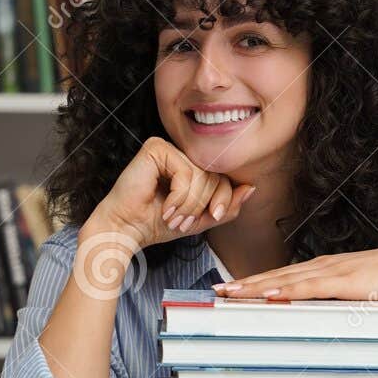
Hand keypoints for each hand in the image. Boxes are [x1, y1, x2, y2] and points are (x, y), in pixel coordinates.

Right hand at [82, 136, 255, 255]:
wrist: (126, 230)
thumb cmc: (156, 224)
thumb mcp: (200, 219)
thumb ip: (226, 206)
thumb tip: (251, 188)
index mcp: (191, 166)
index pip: (224, 177)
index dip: (223, 201)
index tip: (207, 219)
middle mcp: (180, 153)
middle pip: (215, 176)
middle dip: (203, 205)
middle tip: (182, 221)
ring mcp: (168, 148)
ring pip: (202, 176)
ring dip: (190, 205)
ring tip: (172, 216)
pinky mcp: (156, 148)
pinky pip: (186, 172)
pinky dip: (179, 196)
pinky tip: (164, 206)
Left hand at [212, 244, 377, 301]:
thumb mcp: (359, 294)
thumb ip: (341, 302)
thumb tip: (324, 318)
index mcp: (325, 270)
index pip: (282, 277)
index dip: (255, 283)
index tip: (232, 289)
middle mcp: (322, 267)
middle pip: (275, 276)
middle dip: (244, 284)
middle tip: (216, 291)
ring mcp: (331, 272)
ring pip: (284, 280)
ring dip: (255, 286)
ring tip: (230, 292)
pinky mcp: (343, 281)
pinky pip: (307, 287)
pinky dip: (284, 289)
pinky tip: (266, 293)